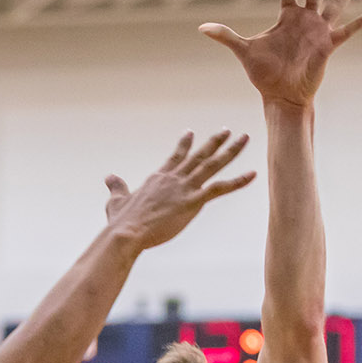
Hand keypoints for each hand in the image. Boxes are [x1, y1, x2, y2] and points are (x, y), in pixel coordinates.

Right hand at [105, 130, 256, 250]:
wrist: (127, 232)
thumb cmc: (121, 221)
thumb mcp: (116, 201)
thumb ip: (116, 187)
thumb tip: (109, 177)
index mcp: (158, 178)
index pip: (175, 157)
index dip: (184, 145)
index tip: (191, 133)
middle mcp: (174, 178)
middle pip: (199, 155)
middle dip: (215, 142)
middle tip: (227, 131)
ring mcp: (185, 188)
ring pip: (213, 164)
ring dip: (231, 151)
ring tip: (244, 138)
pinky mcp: (193, 201)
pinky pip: (220, 188)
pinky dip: (238, 181)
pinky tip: (252, 174)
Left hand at [201, 0, 361, 110]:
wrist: (281, 95)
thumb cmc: (263, 75)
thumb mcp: (244, 51)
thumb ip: (226, 36)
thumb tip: (201, 28)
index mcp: (286, 18)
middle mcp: (305, 20)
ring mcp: (318, 32)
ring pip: (335, 5)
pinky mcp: (329, 45)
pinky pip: (347, 31)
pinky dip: (360, 22)